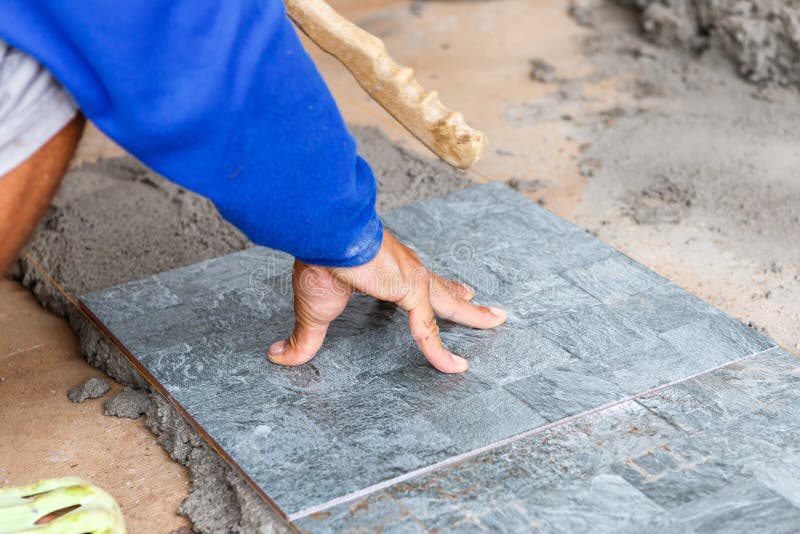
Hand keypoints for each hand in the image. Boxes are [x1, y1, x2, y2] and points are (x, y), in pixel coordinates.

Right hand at [268, 230, 505, 372]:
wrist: (323, 235)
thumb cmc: (317, 262)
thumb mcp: (313, 311)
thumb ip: (304, 338)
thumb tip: (277, 357)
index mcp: (385, 272)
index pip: (415, 285)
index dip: (433, 291)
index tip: (452, 291)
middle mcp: (405, 272)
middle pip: (442, 291)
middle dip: (464, 300)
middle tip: (485, 306)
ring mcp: (412, 280)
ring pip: (449, 305)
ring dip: (474, 314)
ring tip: (500, 320)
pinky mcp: (412, 290)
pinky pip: (430, 331)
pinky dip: (441, 352)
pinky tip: (456, 367)